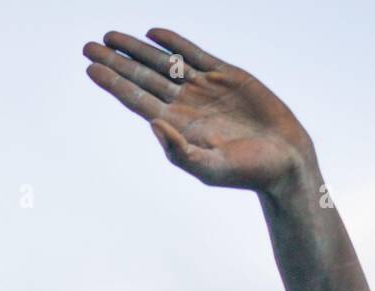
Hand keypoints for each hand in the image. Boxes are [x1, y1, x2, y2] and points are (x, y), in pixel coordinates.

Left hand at [83, 29, 314, 192]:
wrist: (285, 160)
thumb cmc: (247, 172)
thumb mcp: (210, 168)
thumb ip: (179, 152)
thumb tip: (152, 124)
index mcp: (175, 127)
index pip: (136, 100)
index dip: (113, 84)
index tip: (91, 68)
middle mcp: (184, 106)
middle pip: (142, 78)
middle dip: (116, 62)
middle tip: (89, 46)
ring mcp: (203, 88)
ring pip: (163, 63)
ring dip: (137, 49)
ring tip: (110, 36)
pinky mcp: (225, 75)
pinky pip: (194, 54)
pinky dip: (174, 43)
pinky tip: (154, 33)